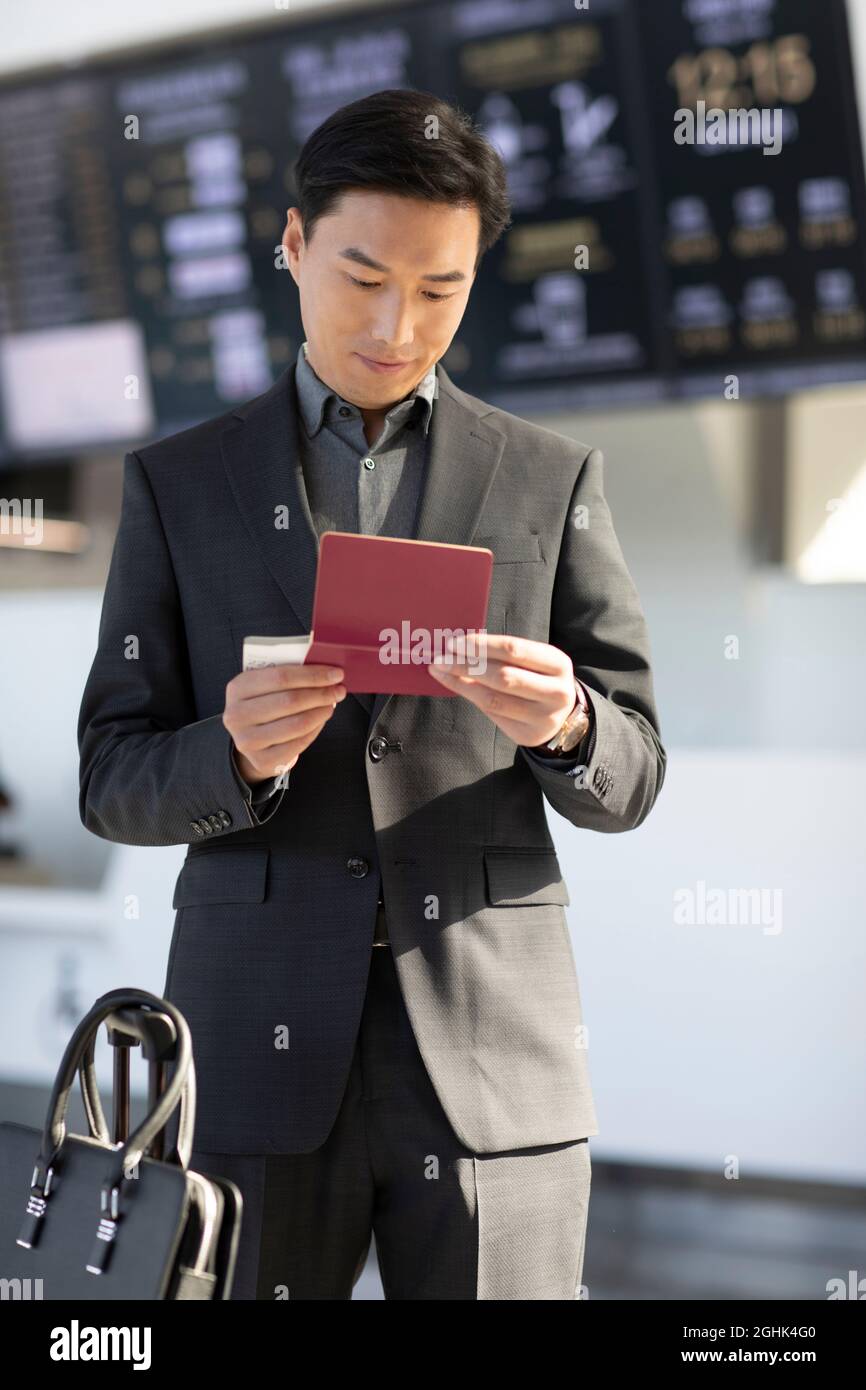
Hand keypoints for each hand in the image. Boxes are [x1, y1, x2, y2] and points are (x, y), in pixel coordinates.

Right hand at [223, 663, 345, 783]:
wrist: (250, 739)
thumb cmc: (264, 705)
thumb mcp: (265, 686)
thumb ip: (287, 675)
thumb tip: (326, 671)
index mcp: (238, 688)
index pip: (281, 677)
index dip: (312, 675)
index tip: (335, 674)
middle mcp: (237, 715)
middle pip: (290, 700)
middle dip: (321, 694)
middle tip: (339, 690)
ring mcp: (247, 740)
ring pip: (297, 724)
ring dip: (321, 712)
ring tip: (331, 704)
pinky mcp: (262, 760)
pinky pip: (299, 744)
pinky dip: (315, 730)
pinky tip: (321, 721)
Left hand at [428, 633, 576, 746]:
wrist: (561, 714)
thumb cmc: (539, 678)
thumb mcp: (533, 661)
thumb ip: (502, 655)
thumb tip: (459, 647)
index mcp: (557, 664)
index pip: (514, 650)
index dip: (480, 645)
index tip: (454, 643)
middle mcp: (555, 692)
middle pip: (503, 676)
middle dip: (466, 666)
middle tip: (441, 659)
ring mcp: (543, 717)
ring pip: (493, 699)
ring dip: (461, 683)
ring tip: (441, 671)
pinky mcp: (527, 734)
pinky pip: (492, 713)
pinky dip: (471, 697)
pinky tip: (457, 686)